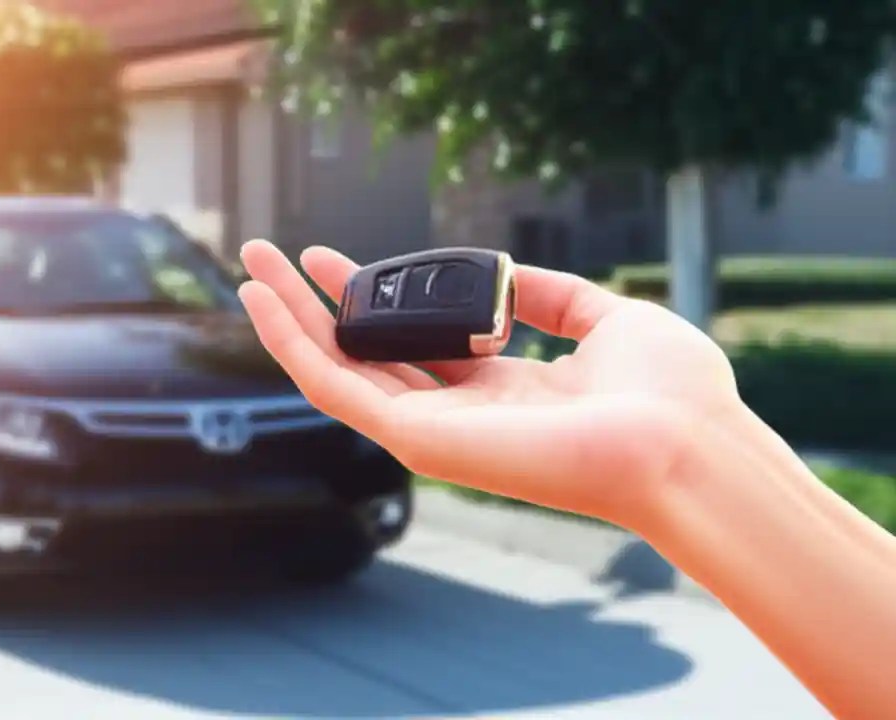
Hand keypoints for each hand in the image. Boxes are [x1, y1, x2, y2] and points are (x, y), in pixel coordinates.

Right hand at [237, 240, 739, 528]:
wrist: (685, 443)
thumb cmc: (669, 395)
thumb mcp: (609, 321)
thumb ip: (555, 300)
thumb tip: (508, 281)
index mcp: (504, 389)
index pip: (418, 342)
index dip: (372, 298)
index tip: (335, 259)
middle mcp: (461, 413)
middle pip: (366, 352)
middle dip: (314, 304)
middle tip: (270, 257)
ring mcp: (434, 430)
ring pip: (337, 369)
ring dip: (285, 318)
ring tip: (249, 267)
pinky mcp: (416, 440)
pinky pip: (335, 387)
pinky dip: (291, 345)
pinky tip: (262, 303)